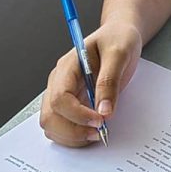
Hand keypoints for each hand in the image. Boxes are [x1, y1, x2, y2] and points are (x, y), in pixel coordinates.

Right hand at [40, 19, 141, 146]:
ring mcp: (61, 93)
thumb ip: (110, 81)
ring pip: (52, 125)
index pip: (60, 97)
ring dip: (72, 136)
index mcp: (68, 66)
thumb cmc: (118, 39)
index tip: (100, 121)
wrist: (120, 35)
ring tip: (97, 133)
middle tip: (99, 133)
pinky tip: (91, 131)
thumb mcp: (119, 53)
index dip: (77, 115)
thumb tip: (104, 111)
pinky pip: (61, 126)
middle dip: (73, 130)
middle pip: (50, 116)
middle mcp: (59, 81)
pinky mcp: (69, 103)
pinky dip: (73, 136)